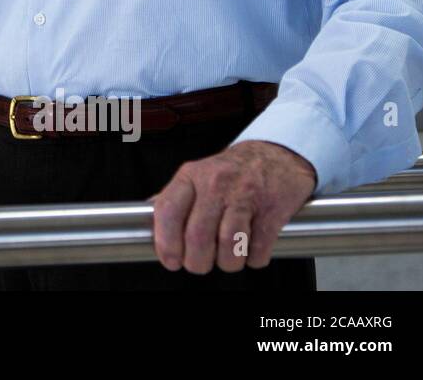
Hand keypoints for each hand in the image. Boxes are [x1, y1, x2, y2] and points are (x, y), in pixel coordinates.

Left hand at [151, 140, 315, 273]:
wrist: (275, 157)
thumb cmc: (230, 172)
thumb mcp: (195, 175)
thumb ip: (172, 198)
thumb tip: (147, 222)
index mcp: (191, 176)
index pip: (168, 210)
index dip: (165, 242)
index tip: (170, 260)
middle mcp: (216, 184)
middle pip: (198, 236)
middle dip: (197, 261)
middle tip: (199, 264)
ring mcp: (245, 196)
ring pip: (229, 246)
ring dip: (227, 262)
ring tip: (226, 258)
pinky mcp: (272, 210)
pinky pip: (258, 249)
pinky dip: (253, 259)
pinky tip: (250, 250)